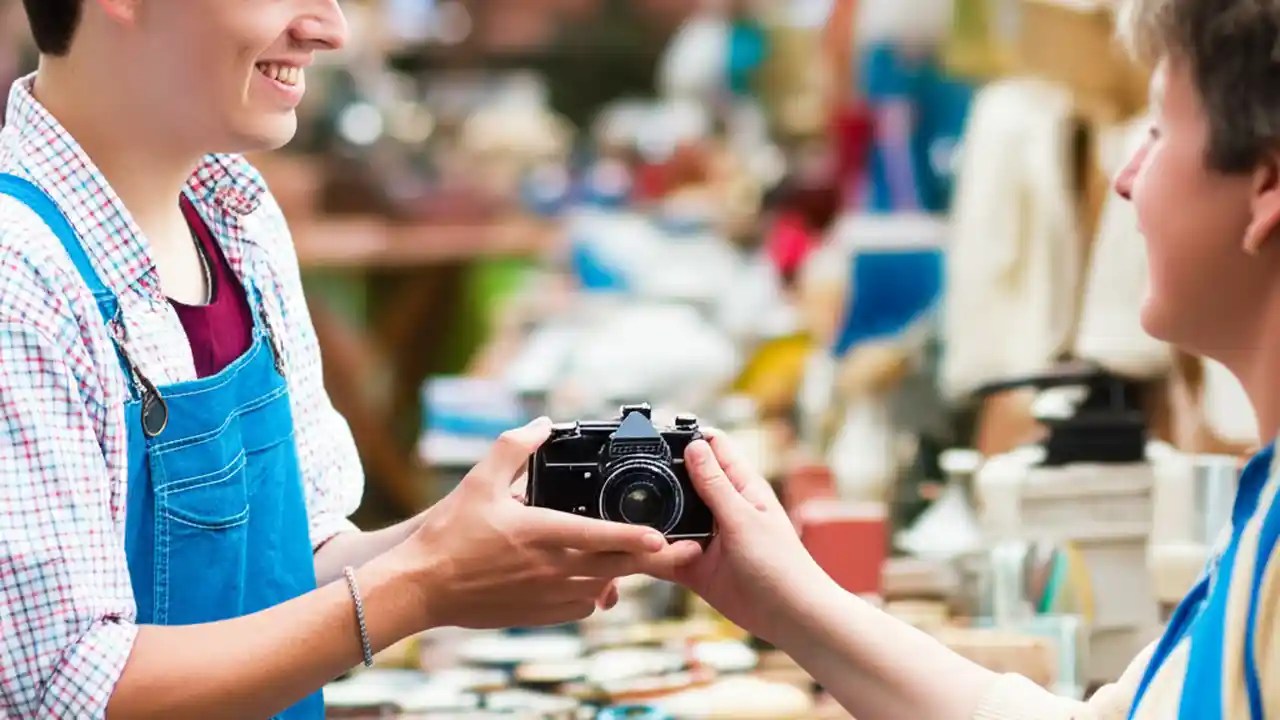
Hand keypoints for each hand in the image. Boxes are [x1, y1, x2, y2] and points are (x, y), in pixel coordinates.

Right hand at [397, 417, 694, 629]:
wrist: (422, 587)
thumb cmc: (449, 534)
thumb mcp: (479, 480)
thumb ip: (514, 447)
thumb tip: (544, 423)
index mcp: (540, 533)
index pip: (598, 536)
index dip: (635, 537)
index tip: (663, 536)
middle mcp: (550, 568)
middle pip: (616, 567)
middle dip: (655, 560)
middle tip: (686, 551)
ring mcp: (546, 595)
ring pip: (603, 588)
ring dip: (627, 575)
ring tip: (649, 560)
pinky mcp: (539, 614)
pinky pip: (582, 607)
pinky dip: (597, 594)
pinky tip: (600, 581)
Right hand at [650, 430, 829, 642]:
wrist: (791, 619)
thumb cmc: (782, 566)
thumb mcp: (744, 520)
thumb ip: (715, 486)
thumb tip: (695, 445)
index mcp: (741, 487)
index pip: (712, 448)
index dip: (687, 437)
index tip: (656, 434)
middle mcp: (721, 509)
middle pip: (683, 482)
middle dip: (660, 479)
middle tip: (629, 478)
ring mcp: (707, 538)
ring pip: (670, 520)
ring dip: (654, 520)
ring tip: (630, 518)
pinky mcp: (695, 567)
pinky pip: (666, 556)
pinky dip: (652, 554)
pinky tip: (635, 552)